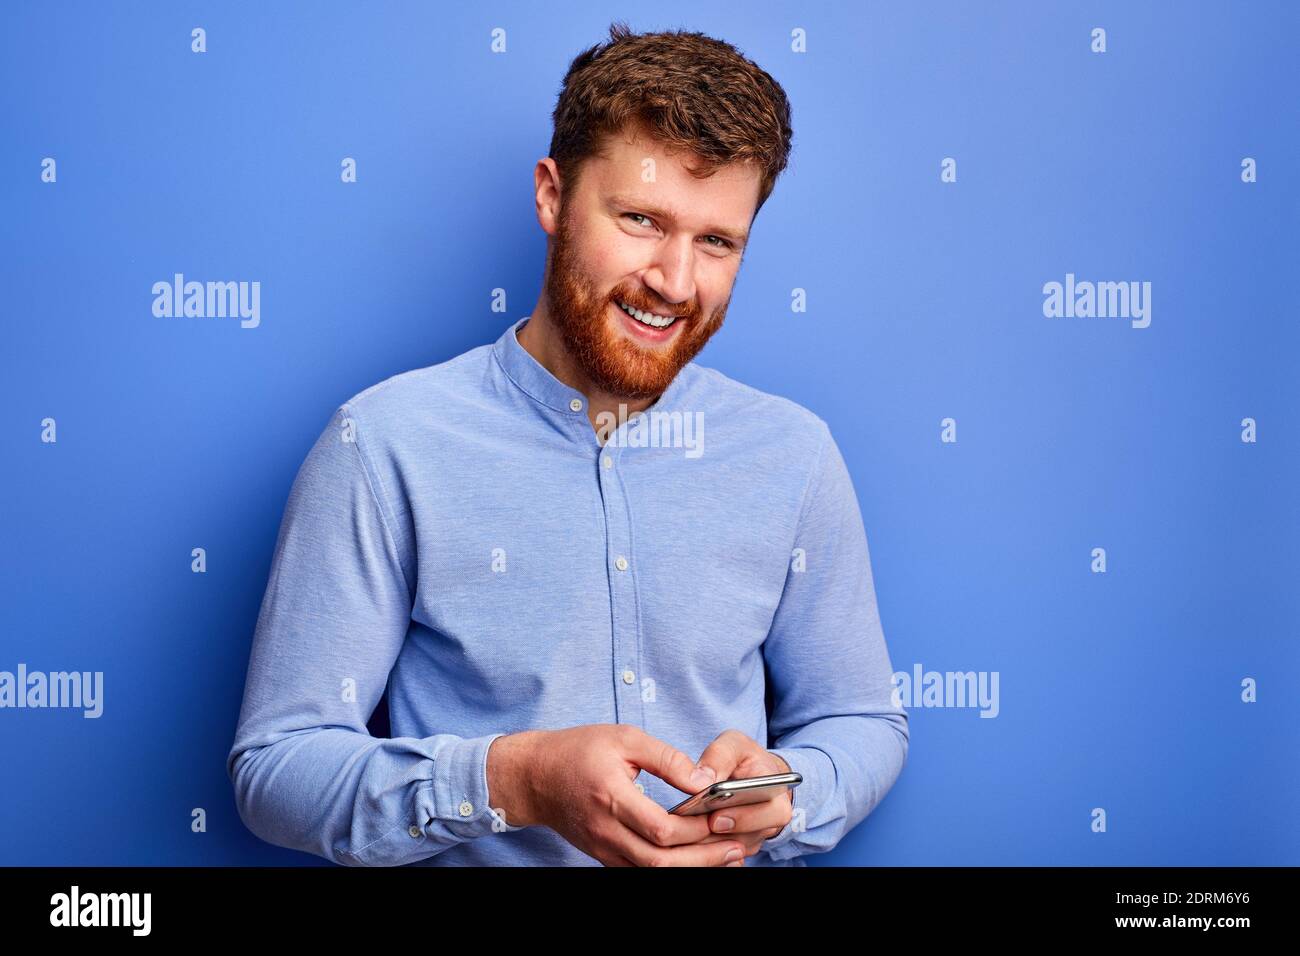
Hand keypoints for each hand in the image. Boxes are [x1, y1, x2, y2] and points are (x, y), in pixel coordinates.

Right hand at [486, 725, 747, 866]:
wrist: (535, 777)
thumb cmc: (579, 750)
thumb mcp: (624, 738)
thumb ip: (666, 758)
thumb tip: (704, 780)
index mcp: (611, 797)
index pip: (660, 829)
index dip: (695, 829)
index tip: (722, 817)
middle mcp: (606, 830)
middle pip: (659, 861)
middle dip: (703, 858)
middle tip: (737, 848)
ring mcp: (603, 848)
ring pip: (651, 872)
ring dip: (691, 868)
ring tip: (726, 858)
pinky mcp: (603, 855)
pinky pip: (640, 871)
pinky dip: (670, 869)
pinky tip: (695, 860)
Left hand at [686, 729, 794, 865]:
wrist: (749, 774)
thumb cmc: (743, 758)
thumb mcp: (734, 744)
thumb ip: (720, 755)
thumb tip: (701, 778)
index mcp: (777, 794)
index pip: (774, 814)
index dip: (745, 819)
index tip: (716, 817)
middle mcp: (769, 821)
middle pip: (749, 838)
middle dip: (719, 834)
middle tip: (694, 825)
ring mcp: (753, 837)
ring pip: (731, 850)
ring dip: (706, 841)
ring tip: (682, 830)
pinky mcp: (737, 847)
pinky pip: (720, 855)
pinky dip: (702, 846)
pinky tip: (684, 836)